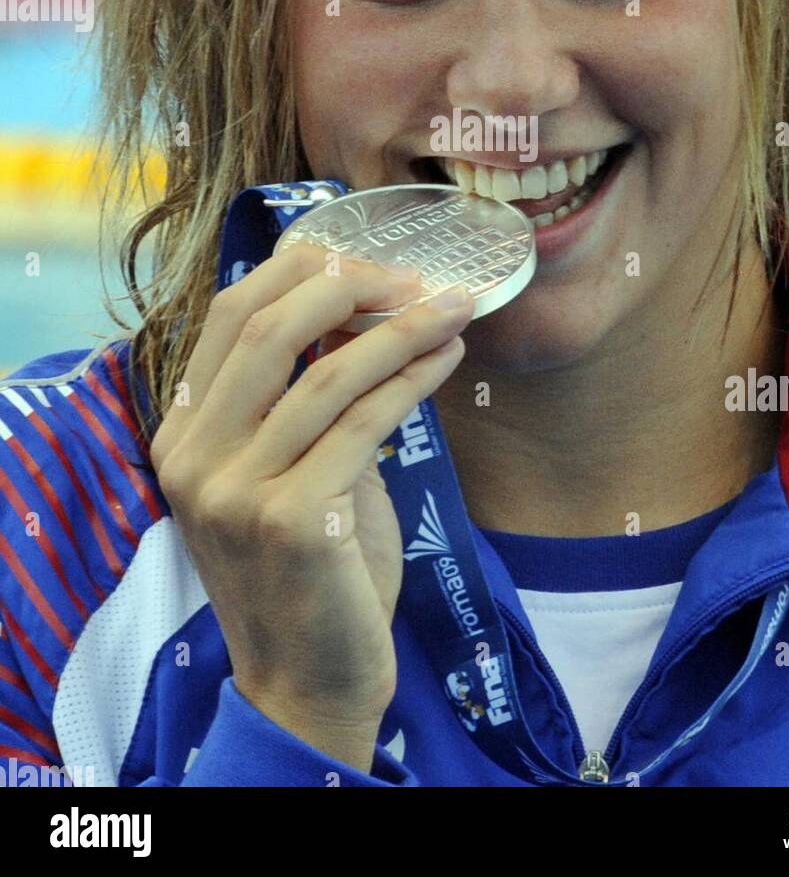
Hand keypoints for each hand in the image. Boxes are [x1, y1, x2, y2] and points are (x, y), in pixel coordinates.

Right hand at [149, 244, 472, 760]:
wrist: (308, 680)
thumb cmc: (311, 568)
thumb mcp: (289, 468)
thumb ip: (306, 396)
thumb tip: (366, 306)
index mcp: (181, 434)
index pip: (230, 313)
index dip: (302, 269)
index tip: (367, 258)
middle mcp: (192, 457)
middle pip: (269, 325)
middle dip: (352, 284)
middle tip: (416, 279)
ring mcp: (234, 491)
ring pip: (327, 372)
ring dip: (403, 329)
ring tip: (455, 308)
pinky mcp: (291, 521)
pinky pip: (362, 422)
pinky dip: (412, 379)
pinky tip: (448, 359)